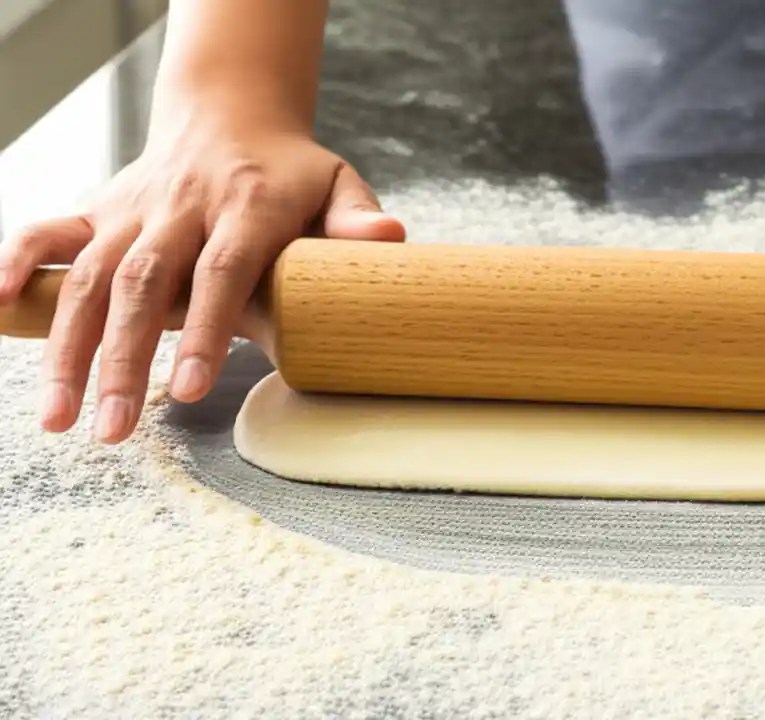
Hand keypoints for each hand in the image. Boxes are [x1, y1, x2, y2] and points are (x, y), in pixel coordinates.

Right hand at [0, 119, 404, 443]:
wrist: (231, 117)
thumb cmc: (292, 172)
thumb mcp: (338, 184)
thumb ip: (356, 220)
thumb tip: (392, 240)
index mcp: (248, 206)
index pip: (221, 271)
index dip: (203, 329)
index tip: (187, 390)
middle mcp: (182, 206)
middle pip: (145, 283)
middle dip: (123, 359)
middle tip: (112, 430)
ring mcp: (134, 208)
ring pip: (91, 276)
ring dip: (68, 346)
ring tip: (58, 417)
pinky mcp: (100, 208)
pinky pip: (47, 232)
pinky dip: (16, 265)